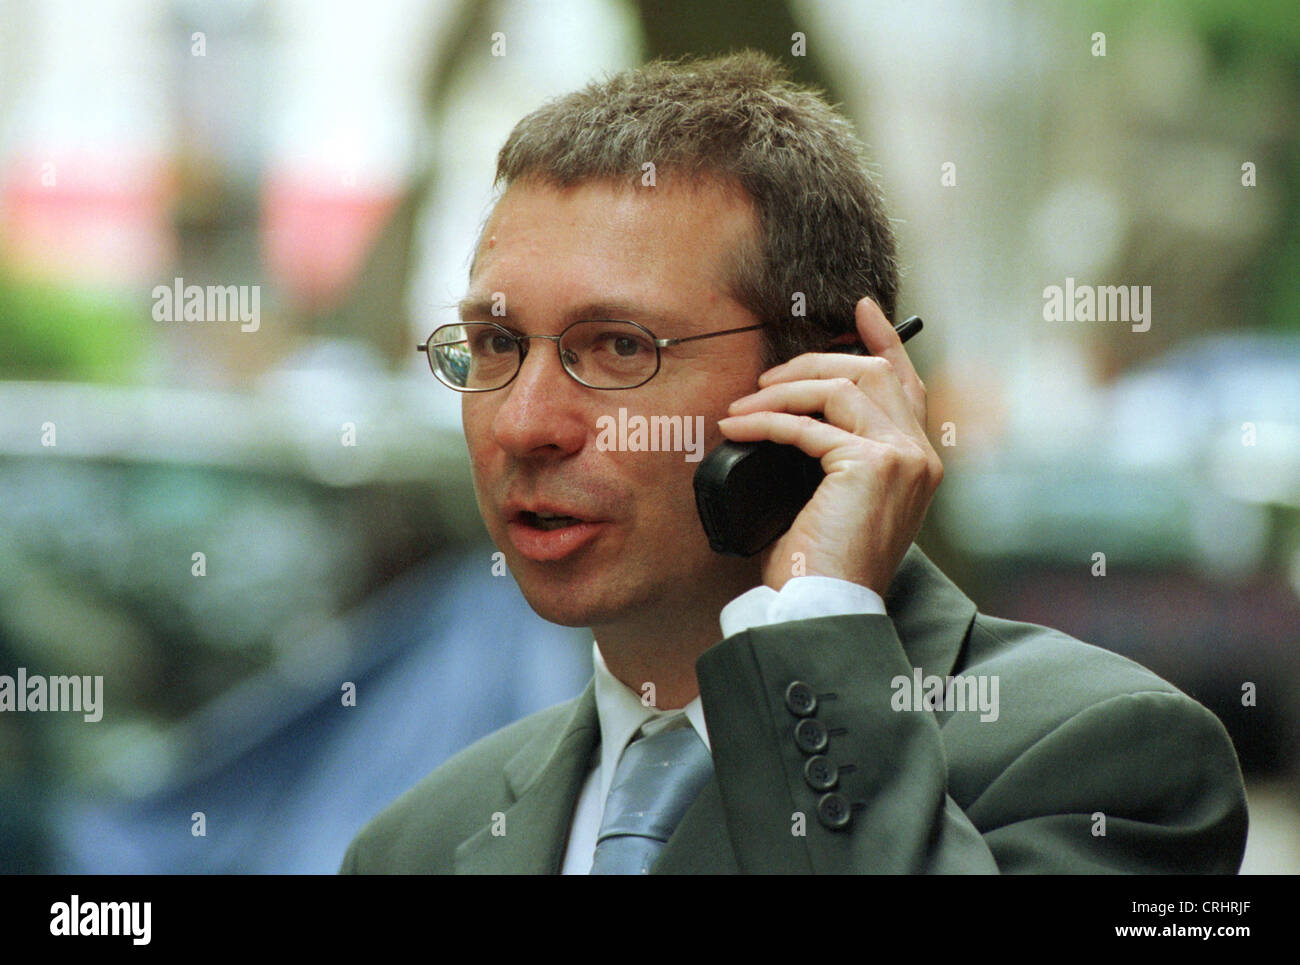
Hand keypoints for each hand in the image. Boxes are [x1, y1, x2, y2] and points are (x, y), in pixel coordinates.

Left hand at [716, 297, 942, 595]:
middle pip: (872, 372)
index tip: (861, 308)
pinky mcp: (872, 466)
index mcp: (917, 463)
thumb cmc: (821, 564)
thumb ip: (836, 451)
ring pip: (841, 387)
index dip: (884, 340)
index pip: (906, 383)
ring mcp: (902, 459)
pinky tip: (738, 427)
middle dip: (813, 362)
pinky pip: (808, 426)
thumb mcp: (834, 497)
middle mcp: (920, 456)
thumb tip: (793, 405)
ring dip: (782, 389)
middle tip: (766, 376)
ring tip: (743, 406)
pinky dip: (766, 421)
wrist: (823, 609)